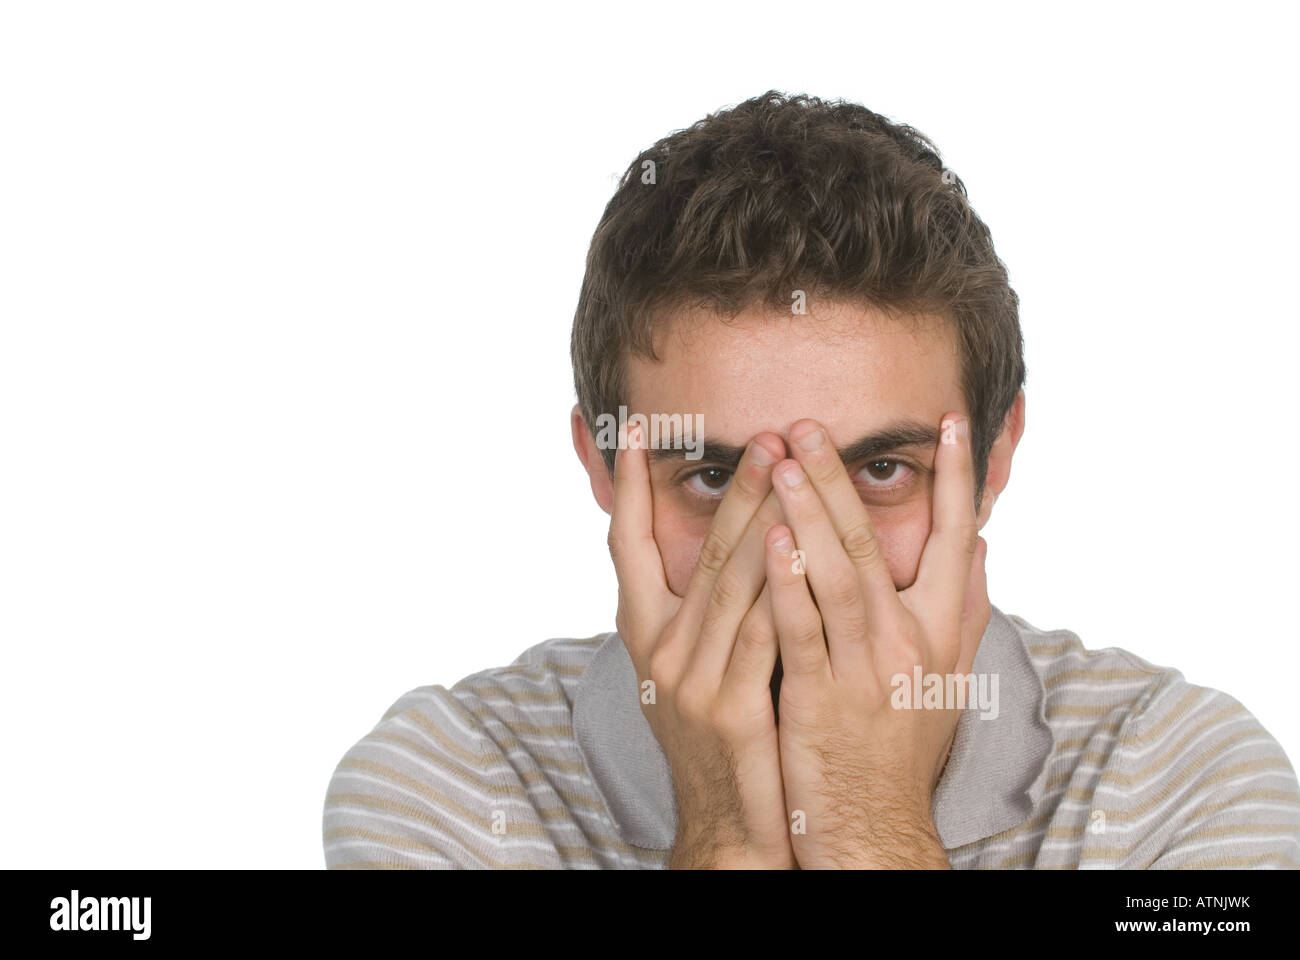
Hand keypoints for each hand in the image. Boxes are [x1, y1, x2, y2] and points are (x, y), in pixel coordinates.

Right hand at [607, 421, 794, 868]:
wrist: (728, 829)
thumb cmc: (717, 744)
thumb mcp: (690, 673)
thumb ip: (701, 611)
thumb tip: (727, 546)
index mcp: (644, 637)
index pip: (626, 545)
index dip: (624, 486)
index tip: (632, 429)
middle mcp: (660, 653)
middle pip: (698, 552)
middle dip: (733, 487)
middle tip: (766, 433)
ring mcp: (693, 681)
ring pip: (731, 582)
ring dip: (760, 516)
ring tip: (786, 463)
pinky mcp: (732, 710)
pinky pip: (762, 634)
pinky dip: (779, 586)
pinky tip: (797, 543)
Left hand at [762, 414, 990, 868]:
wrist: (875, 827)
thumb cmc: (903, 748)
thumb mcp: (949, 679)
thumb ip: (963, 609)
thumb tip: (979, 545)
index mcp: (942, 632)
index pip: (956, 538)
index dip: (959, 478)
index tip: (952, 420)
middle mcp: (910, 644)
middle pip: (876, 546)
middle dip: (841, 479)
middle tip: (809, 424)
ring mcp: (865, 671)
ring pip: (838, 577)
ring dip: (808, 514)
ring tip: (780, 459)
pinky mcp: (821, 699)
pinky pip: (802, 631)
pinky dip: (787, 583)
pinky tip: (769, 539)